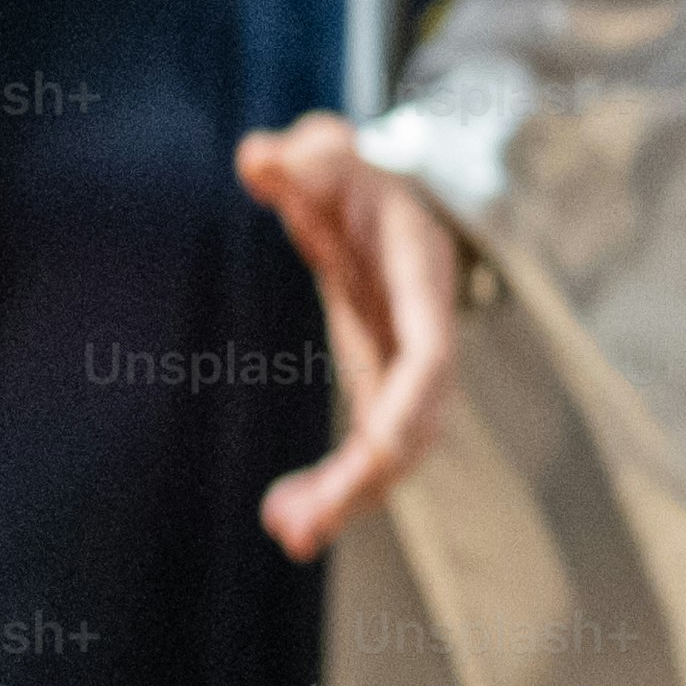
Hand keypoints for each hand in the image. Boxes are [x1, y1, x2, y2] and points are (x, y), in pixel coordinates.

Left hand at [237, 113, 470, 560]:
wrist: (396, 196)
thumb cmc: (362, 176)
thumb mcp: (331, 153)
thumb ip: (301, 157)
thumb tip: (257, 160)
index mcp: (418, 281)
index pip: (428, 353)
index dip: (410, 402)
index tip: (382, 451)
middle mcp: (423, 336)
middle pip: (414, 425)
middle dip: (365, 480)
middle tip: (298, 530)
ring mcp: (402, 368)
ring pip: (395, 451)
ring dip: (350, 498)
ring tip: (287, 532)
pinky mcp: (379, 386)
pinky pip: (371, 450)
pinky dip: (339, 488)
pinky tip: (288, 514)